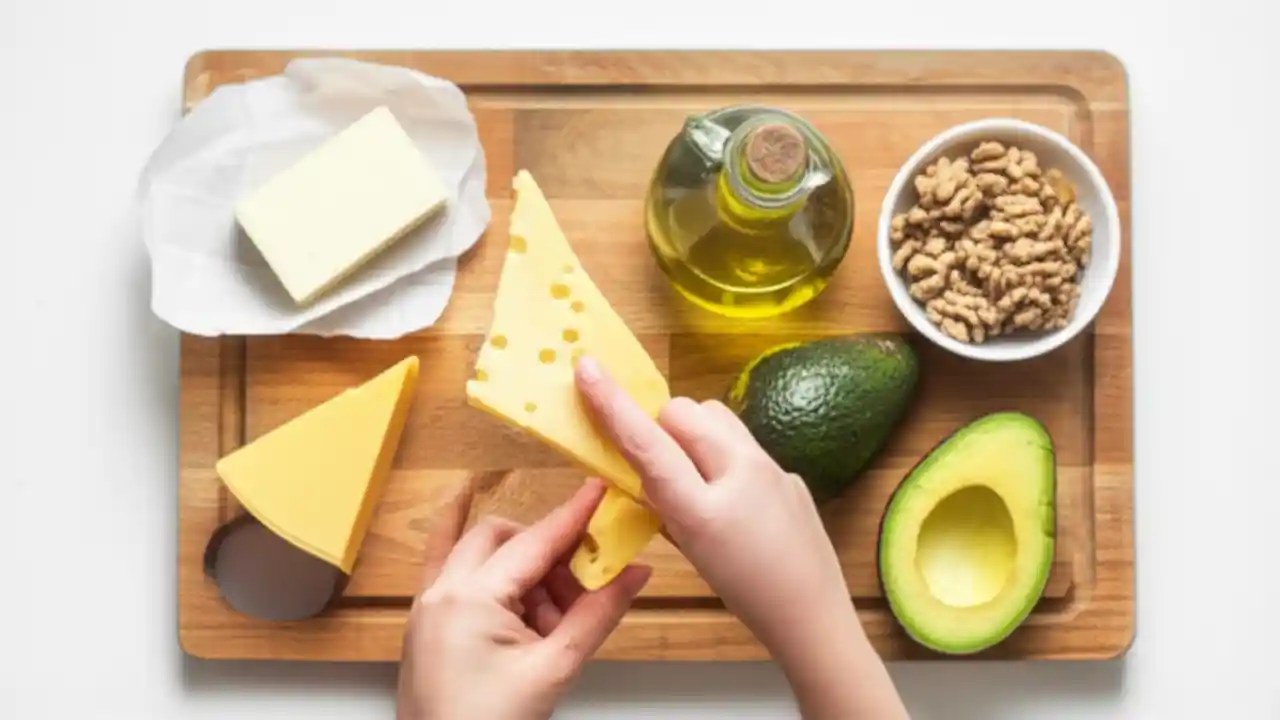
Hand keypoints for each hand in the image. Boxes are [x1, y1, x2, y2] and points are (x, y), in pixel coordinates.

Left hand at [396, 478, 650, 719]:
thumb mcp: (554, 669)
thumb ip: (597, 615)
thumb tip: (635, 574)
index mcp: (471, 599)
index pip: (534, 542)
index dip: (573, 517)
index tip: (599, 493)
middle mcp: (441, 591)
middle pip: (503, 539)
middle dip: (547, 551)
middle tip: (584, 579)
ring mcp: (427, 606)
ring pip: (477, 553)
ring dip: (520, 566)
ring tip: (552, 618)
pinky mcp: (425, 623)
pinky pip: (443, 567)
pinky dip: (469, 551)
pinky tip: (477, 524)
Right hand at [575, 357, 906, 719]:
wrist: (812, 616)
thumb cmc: (744, 596)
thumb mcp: (691, 552)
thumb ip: (663, 502)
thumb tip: (640, 466)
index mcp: (706, 508)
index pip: (649, 443)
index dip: (613, 405)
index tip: (588, 368)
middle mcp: (741, 475)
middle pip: (683, 412)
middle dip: (660, 426)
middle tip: (655, 462)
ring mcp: (771, 468)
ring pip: (715, 416)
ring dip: (692, 431)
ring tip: (691, 472)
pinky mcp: (788, 471)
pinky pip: (742, 441)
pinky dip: (722, 453)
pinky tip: (730, 494)